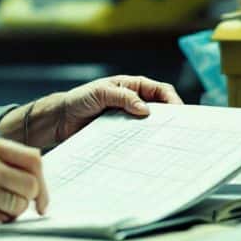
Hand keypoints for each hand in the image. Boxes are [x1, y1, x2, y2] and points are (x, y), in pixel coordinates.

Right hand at [0, 136, 47, 225]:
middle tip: (12, 202)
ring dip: (11, 211)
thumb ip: (5, 160)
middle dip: (27, 199)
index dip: (42, 181)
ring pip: (19, 206)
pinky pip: (2, 220)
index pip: (34, 160)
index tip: (40, 197)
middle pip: (31, 185)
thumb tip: (39, 181)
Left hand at [4, 75, 181, 149]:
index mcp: (132, 87)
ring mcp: (128, 120)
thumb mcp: (101, 92)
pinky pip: (137, 140)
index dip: (172, 100)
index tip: (179, 113)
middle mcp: (134, 103)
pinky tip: (148, 153)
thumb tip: (145, 109)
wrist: (59, 120)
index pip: (160, 91)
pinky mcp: (121, 135)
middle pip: (160, 110)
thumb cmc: (79, 99)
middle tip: (180, 132)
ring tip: (168, 145)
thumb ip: (123, 97)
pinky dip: (144, 145)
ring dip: (158, 134)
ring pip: (150, 127)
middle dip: (171, 120)